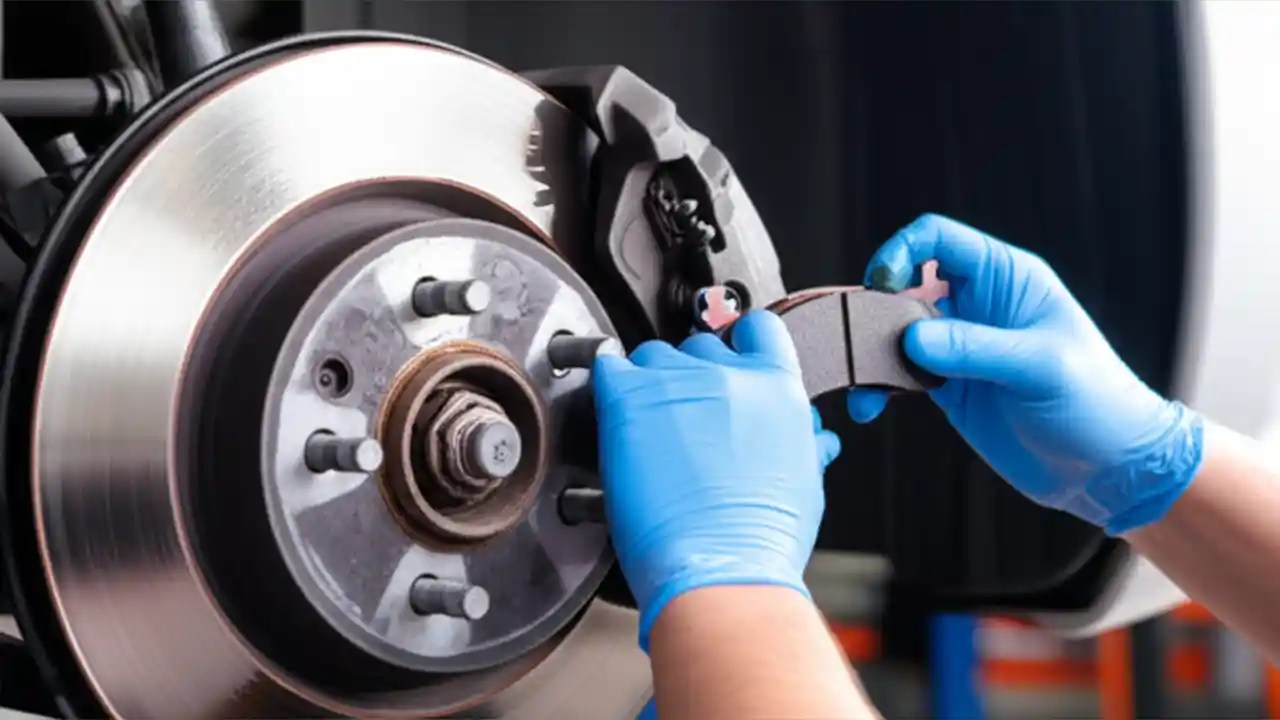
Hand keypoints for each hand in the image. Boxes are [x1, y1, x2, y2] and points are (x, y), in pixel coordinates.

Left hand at [592, 310, 839, 647]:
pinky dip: (609, 385)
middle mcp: (728, 374)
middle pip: (700, 346)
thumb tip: (814, 437)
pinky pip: (609, 367)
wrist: (720, 566)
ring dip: (651, 385)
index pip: (759, 330)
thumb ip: (803, 443)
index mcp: (777, 386)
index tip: (728, 367)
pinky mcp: (629, 397)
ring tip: (649, 432)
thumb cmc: (761, 539)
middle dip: (693, 377)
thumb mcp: (804, 482)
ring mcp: (676, 381)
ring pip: (654, 357)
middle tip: (686, 422)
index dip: (740, 346)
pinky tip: (615, 416)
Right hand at [849, 214, 1203, 534]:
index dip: (902, 251)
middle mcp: (978, 306)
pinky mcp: (948, 387)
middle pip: (904, 286)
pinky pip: (899, 374)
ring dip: (869, 354)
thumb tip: (913, 337)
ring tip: (861, 385)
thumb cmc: (1096, 403)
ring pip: (894, 333)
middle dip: (874, 310)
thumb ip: (975, 347)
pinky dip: (877, 386)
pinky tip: (870, 405)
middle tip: (857, 343)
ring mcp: (959, 347)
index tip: (882, 284)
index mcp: (1006, 279)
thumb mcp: (1041, 367)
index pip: (939, 239)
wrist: (1109, 468)